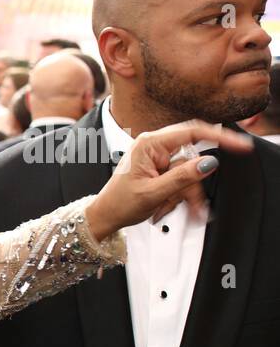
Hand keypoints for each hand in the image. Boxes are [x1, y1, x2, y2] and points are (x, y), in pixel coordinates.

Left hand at [86, 121, 253, 239]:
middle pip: (192, 157)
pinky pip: (181, 178)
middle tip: (195, 204)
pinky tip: (167, 205)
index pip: (192, 131)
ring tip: (168, 209)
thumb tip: (209, 162)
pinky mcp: (161, 169)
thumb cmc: (119, 203)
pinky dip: (180, 194)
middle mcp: (154, 146)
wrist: (105, 215)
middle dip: (192, 182)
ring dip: (184, 193)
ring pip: (188, 171)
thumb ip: (182, 177)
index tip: (240, 145)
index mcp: (149, 143)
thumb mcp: (152, 193)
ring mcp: (158, 157)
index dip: (220, 137)